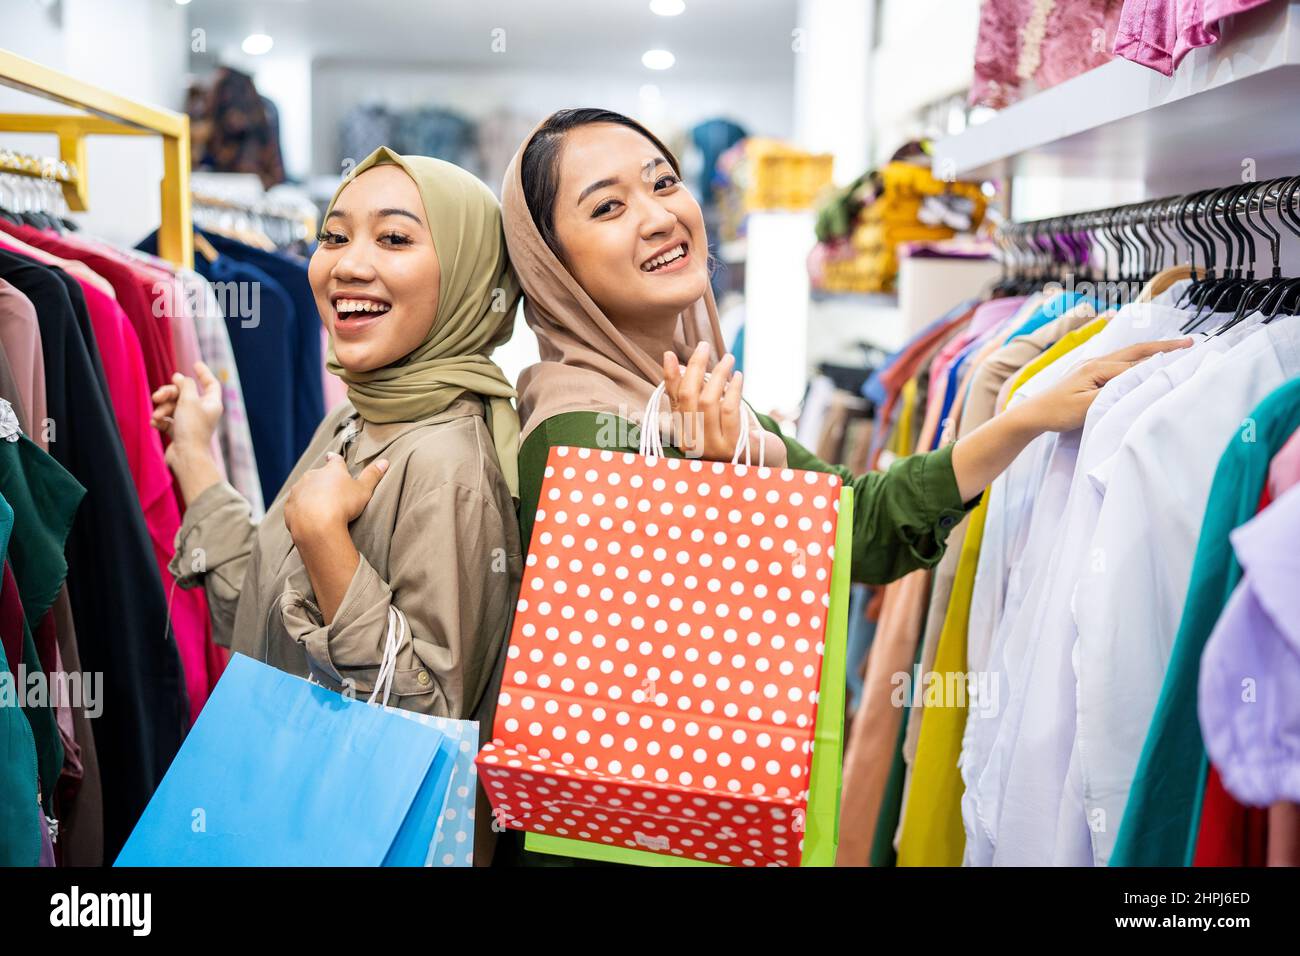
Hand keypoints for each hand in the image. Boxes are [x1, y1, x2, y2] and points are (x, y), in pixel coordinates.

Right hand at [152, 360, 222, 465]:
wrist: (186, 457)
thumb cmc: (191, 428)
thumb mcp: (188, 400)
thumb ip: (184, 385)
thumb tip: (180, 377)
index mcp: (212, 404)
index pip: (211, 384)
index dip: (204, 373)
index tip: (195, 363)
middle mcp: (203, 412)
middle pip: (184, 393)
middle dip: (169, 393)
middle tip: (157, 396)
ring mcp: (190, 422)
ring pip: (173, 406)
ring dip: (162, 408)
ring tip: (157, 416)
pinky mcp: (179, 432)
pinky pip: (167, 420)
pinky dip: (160, 420)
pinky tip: (155, 423)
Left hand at [284, 453, 388, 545]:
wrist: (317, 525)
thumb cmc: (343, 505)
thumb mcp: (364, 490)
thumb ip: (373, 475)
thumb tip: (385, 461)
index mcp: (332, 470)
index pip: (334, 460)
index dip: (334, 459)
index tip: (331, 458)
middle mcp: (312, 475)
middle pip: (317, 475)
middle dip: (322, 481)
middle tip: (330, 492)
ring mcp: (299, 490)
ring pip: (304, 489)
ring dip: (310, 495)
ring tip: (318, 508)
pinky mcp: (290, 505)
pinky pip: (296, 505)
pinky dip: (301, 509)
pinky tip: (309, 519)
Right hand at [662, 342, 786, 466]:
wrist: (763, 460)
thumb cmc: (736, 432)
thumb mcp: (713, 412)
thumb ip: (697, 394)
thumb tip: (683, 365)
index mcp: (683, 434)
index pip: (674, 400)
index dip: (670, 377)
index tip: (670, 354)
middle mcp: (693, 443)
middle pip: (689, 397)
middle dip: (696, 367)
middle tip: (704, 346)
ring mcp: (712, 447)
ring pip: (708, 401)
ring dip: (718, 374)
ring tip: (728, 358)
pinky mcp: (733, 446)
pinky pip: (729, 410)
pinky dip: (733, 389)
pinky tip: (739, 377)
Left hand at [1021, 337, 1193, 431]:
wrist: (1032, 414)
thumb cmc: (1058, 412)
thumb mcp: (1088, 406)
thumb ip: (1114, 393)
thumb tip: (1139, 382)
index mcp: (1097, 368)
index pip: (1136, 364)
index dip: (1161, 362)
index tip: (1187, 358)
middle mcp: (1096, 362)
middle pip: (1136, 351)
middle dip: (1163, 346)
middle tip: (1189, 343)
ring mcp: (1092, 366)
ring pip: (1128, 355)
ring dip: (1151, 351)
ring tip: (1175, 348)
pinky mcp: (1088, 374)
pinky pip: (1120, 363)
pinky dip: (1138, 360)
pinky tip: (1145, 362)